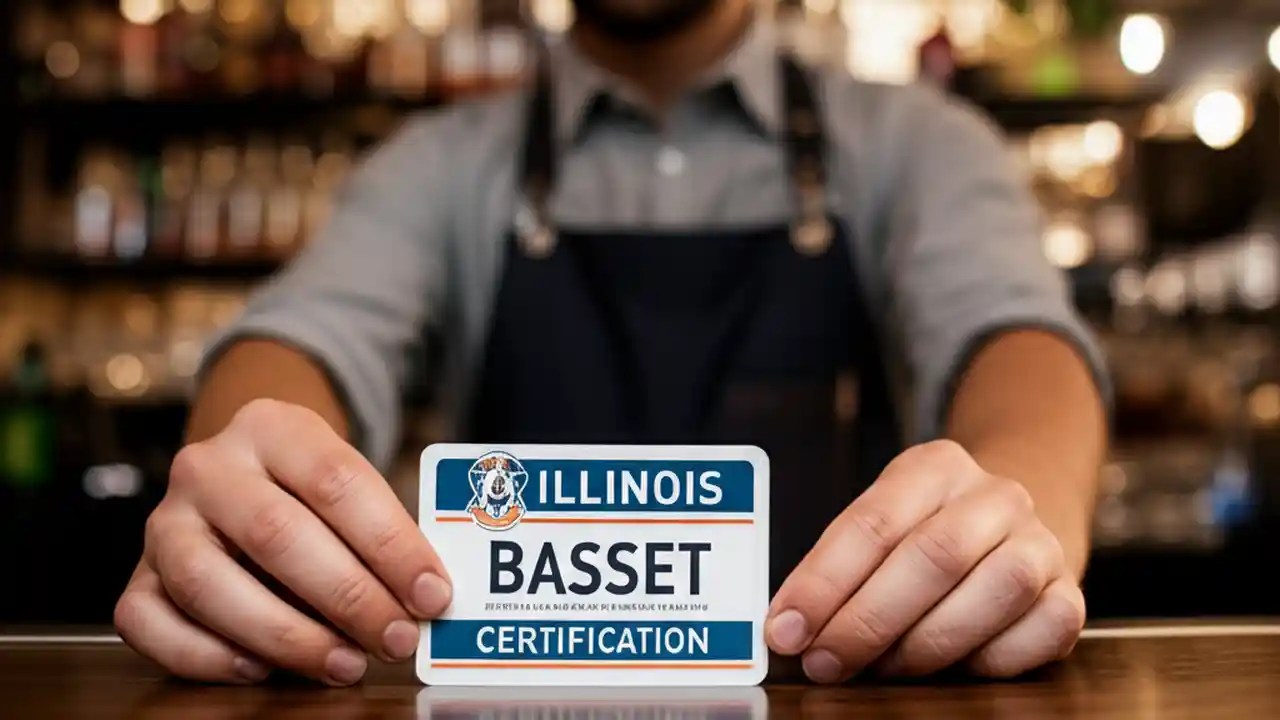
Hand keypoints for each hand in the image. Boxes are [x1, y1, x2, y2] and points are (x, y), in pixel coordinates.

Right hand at [114, 399, 452, 685]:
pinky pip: (152, 623)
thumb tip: (428, 600)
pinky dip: (207, 656)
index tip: (432, 594)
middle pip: (277, 533)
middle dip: (348, 596)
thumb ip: (384, 533)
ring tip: (345, 663)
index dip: (391, 544)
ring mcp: (164, 521)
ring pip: (209, 583)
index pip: (338, 481)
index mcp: (273, 426)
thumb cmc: (312, 492)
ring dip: (286, 635)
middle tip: (396, 637)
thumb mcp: (351, 485)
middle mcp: (208, 466)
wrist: (241, 471)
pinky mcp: (136, 576)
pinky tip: (262, 669)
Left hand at [765, 440, 1084, 681]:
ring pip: (995, 591)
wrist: (1014, 521)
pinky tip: (952, 667)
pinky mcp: (1070, 593)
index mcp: (934, 467)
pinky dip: (989, 659)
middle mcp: (995, 497)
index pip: (873, 522)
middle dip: (868, 620)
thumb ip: (837, 565)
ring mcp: (1040, 543)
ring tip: (883, 668)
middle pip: (934, 556)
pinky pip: (1040, 631)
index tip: (786, 628)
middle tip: (825, 661)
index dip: (824, 582)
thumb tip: (789, 625)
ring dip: (927, 644)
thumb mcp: (881, 521)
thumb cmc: (927, 530)